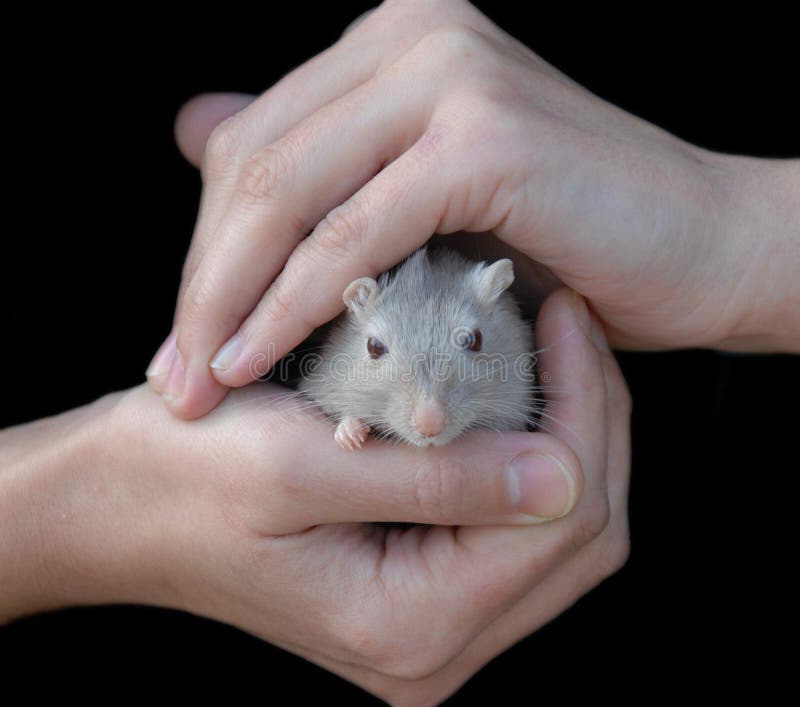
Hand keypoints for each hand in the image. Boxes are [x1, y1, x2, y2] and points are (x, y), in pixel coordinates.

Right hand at [2, 291, 629, 704]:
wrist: (118, 504)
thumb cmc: (182, 478)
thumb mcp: (295, 467)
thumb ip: (431, 483)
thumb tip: (560, 476)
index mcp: (408, 625)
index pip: (562, 519)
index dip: (583, 410)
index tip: (562, 311)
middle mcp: (436, 647)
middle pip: (581, 536)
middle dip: (594, 422)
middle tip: (571, 326)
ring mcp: (433, 623)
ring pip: (561, 534)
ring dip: (570, 436)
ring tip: (553, 351)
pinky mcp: (422, 589)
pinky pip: (516, 529)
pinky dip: (531, 456)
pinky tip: (514, 393)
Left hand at [145, 0, 799, 418]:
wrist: (701, 247)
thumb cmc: (566, 241)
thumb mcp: (424, 207)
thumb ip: (322, 171)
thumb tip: (193, 126)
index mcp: (388, 48)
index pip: (252, 148)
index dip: (206, 251)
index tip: (185, 338)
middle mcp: (410, 37)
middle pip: (252, 168)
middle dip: (204, 283)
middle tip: (176, 374)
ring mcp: (448, 76)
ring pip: (287, 195)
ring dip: (231, 300)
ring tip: (200, 382)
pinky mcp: (483, 138)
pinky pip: (354, 232)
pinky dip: (296, 302)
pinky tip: (256, 359)